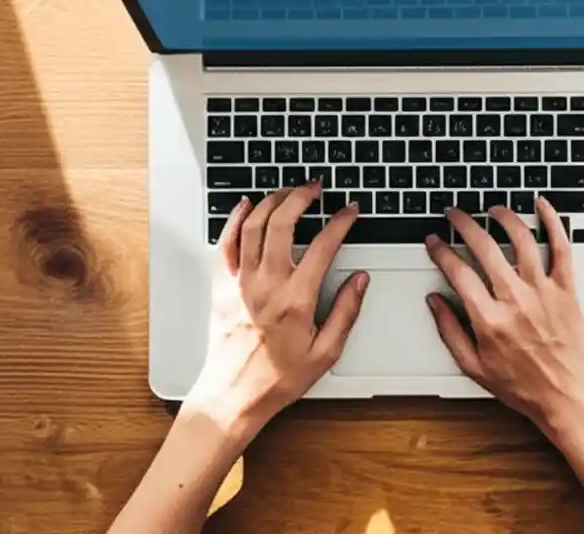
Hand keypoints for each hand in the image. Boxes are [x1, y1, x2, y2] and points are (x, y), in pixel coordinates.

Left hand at [185, 183, 367, 436]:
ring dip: (272, 201)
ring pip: (253, 225)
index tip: (350, 212)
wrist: (233, 394)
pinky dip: (235, 219)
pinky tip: (246, 206)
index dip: (341, 222)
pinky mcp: (222, 286)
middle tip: (315, 188)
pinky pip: (226, 243)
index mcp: (296, 299)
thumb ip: (346, 311)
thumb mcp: (326, 352)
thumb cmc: (278, 378)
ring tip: (287, 191)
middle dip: (301, 196)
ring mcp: (240, 283)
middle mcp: (266, 285)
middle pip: (282, 222)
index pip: (324, 245)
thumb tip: (360, 280)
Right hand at [423, 199, 583, 436]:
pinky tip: (542, 205)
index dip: (441, 251)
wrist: (570, 398)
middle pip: (485, 247)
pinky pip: (561, 247)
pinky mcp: (567, 290)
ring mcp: (544, 292)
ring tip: (493, 209)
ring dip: (503, 217)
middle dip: (464, 223)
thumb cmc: (525, 388)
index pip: (457, 272)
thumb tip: (434, 301)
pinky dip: (553, 222)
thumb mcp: (474, 367)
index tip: (435, 241)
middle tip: (455, 214)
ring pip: (521, 239)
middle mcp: (516, 301)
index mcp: (490, 320)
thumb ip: (450, 331)